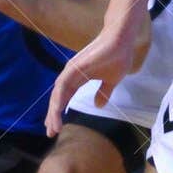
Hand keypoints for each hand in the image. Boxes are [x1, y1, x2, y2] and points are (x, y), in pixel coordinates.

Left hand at [46, 16, 147, 135]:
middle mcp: (71, 75)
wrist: (122, 40)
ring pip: (58, 93)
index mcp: (79, 79)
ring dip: (54, 110)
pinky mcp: (74, 66)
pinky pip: (63, 85)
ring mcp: (72, 70)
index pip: (66, 98)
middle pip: (58, 98)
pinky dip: (58, 98)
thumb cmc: (117, 57)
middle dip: (54, 115)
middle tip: (50, 132)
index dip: (61, 112)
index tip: (58, 128)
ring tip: (52, 126)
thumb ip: (103, 93)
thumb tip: (98, 106)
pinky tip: (57, 110)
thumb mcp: (111, 81)